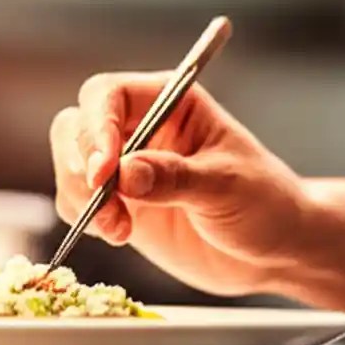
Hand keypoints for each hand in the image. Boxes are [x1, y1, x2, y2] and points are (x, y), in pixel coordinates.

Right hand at [50, 72, 308, 295]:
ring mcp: (127, 166)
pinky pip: (77, 201)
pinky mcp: (120, 203)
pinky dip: (84, 218)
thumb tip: (125, 174)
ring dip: (82, 197)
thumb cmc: (265, 202)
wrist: (273, 250)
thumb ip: (175, 178)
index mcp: (171, 101)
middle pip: (78, 124)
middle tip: (104, 200)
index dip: (98, 126)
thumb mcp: (227, 186)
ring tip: (120, 228)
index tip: (104, 171)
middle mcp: (142, 127)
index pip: (111, 94)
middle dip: (80, 163)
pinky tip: (120, 233)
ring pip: (70, 164)